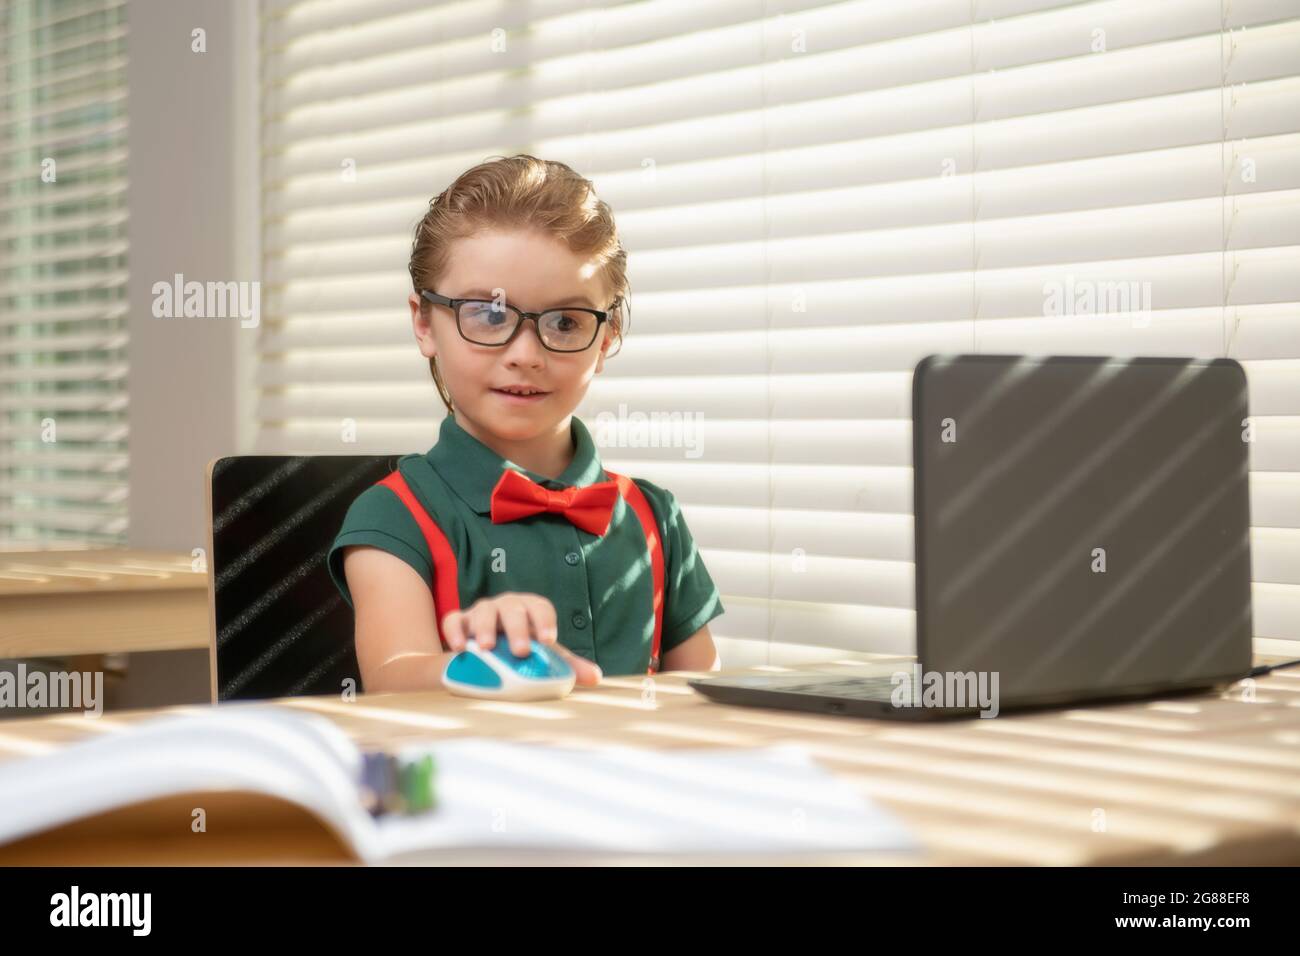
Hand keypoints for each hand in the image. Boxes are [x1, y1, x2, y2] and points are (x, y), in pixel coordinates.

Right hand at [440, 592, 601, 685]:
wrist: (488, 651)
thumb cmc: (522, 649)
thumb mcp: (545, 655)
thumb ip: (569, 665)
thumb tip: (596, 677)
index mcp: (530, 609)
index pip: (540, 607)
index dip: (545, 621)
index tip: (549, 640)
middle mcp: (506, 606)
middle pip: (512, 609)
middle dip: (517, 628)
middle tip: (521, 651)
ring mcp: (481, 612)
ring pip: (483, 611)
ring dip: (484, 628)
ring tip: (486, 648)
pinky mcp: (459, 621)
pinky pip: (453, 621)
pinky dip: (453, 632)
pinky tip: (458, 648)